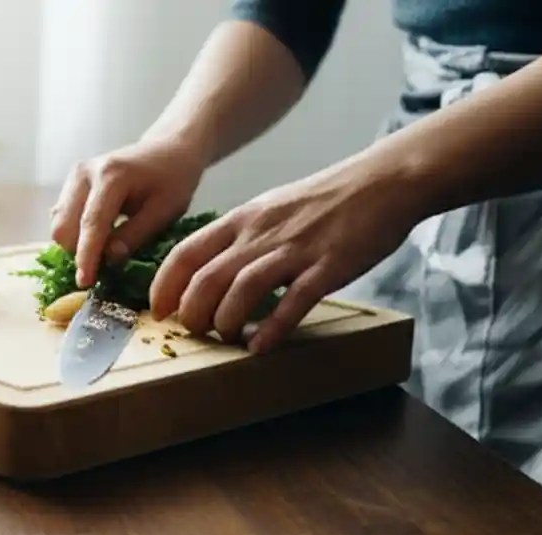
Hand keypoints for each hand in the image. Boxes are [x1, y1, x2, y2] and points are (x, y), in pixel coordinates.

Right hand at [50, 137, 207, 287]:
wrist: (168, 150)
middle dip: (78, 252)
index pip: (92, 223)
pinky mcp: (71, 182)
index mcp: (111, 176)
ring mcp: (75, 175)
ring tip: (105, 247)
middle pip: (64, 226)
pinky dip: (75, 233)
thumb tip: (109, 258)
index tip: (85, 282)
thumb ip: (135, 234)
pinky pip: (62, 216)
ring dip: (76, 244)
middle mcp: (85, 173)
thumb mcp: (166, 210)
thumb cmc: (173, 180)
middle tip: (104, 266)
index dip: (87, 256)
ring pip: (59, 223)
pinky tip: (99, 235)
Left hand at [148, 154, 425, 352]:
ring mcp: (294, 249)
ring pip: (242, 290)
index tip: (158, 312)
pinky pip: (293, 302)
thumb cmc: (324, 201)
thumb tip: (209, 274)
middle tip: (195, 333)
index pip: (185, 254)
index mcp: (241, 220)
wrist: (382, 181)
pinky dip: (272, 328)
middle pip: (206, 278)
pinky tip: (261, 347)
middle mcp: (260, 234)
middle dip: (192, 313)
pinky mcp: (327, 266)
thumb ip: (239, 239)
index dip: (164, 287)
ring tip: (226, 339)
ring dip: (226, 322)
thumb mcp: (269, 209)